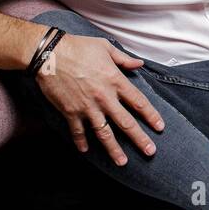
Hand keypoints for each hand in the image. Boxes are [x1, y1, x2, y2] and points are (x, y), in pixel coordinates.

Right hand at [34, 34, 164, 165]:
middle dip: (139, 139)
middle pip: (126, 123)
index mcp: (115, 81)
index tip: (159, 127)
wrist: (48, 54)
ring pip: (104, 133)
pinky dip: (81, 142)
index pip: (139, 102)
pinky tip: (86, 151)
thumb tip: (139, 64)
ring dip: (113, 149)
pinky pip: (77, 131)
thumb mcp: (105, 48)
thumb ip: (124, 59)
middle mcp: (104, 97)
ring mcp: (87, 107)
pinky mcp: (70, 111)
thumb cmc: (78, 47)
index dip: (151, 116)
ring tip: (122, 162)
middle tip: (150, 152)